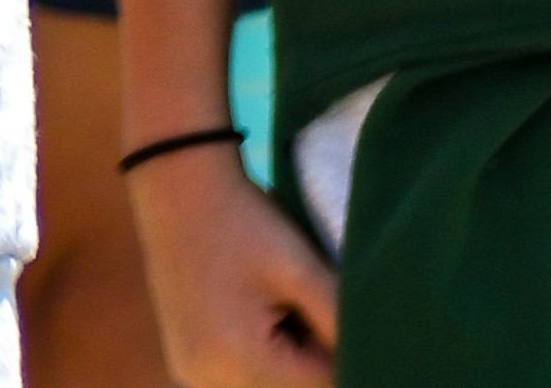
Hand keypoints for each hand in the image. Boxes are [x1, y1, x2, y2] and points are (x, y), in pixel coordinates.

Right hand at [134, 143, 337, 385]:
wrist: (176, 183)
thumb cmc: (243, 220)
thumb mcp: (301, 269)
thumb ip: (341, 321)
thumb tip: (374, 356)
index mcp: (240, 359)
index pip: (319, 386)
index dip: (345, 357)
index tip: (341, 315)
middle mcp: (209, 379)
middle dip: (316, 359)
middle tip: (311, 301)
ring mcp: (193, 374)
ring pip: (268, 386)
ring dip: (289, 360)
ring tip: (284, 303)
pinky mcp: (187, 362)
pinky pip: (239, 377)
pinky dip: (260, 355)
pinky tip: (260, 311)